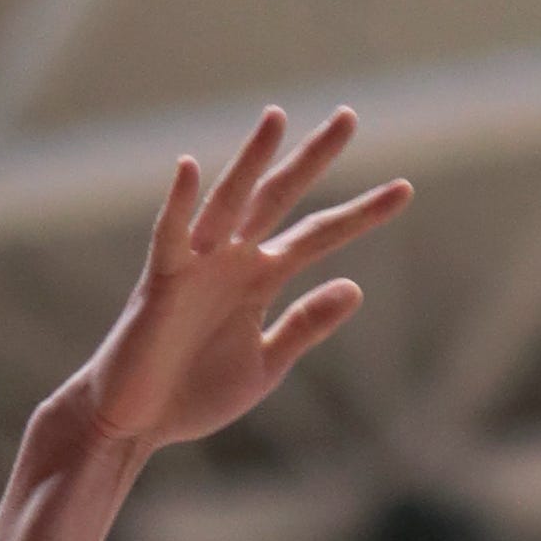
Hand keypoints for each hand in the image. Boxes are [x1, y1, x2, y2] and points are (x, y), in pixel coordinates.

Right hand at [75, 105, 410, 449]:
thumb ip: (306, 325)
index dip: (360, 214)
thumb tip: (355, 286)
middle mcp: (231, 259)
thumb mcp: (265, 365)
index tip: (405, 189)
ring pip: (229, 202)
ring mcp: (196, 265)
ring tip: (276, 118)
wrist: (136, 425)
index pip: (318, 235)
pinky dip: (179, 203)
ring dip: (250, 161)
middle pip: (279, 197)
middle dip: (313, 159)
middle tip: (349, 115)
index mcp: (259, 278)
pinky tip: (190, 168)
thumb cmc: (192, 394)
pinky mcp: (161, 282)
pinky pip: (170, 235)